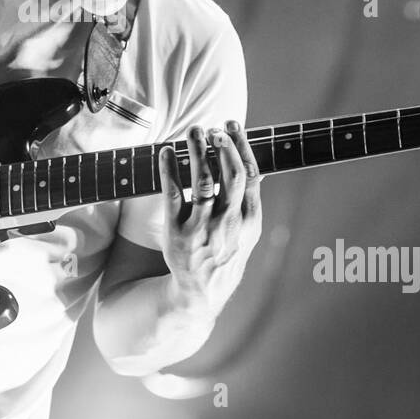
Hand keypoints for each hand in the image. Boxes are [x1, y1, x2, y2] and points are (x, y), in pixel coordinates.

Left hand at [158, 120, 263, 312]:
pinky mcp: (177, 232)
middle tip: (214, 128)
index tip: (232, 127)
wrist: (202, 291)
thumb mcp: (247, 232)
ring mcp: (202, 228)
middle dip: (223, 147)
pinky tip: (165, 152)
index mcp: (250, 220)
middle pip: (230, 176)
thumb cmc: (226, 252)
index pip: (250, 176)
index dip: (242, 148)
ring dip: (198, 152)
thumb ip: (250, 202)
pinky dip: (169, 170)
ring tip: (194, 131)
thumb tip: (254, 167)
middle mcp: (228, 223)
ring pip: (202, 182)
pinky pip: (172, 194)